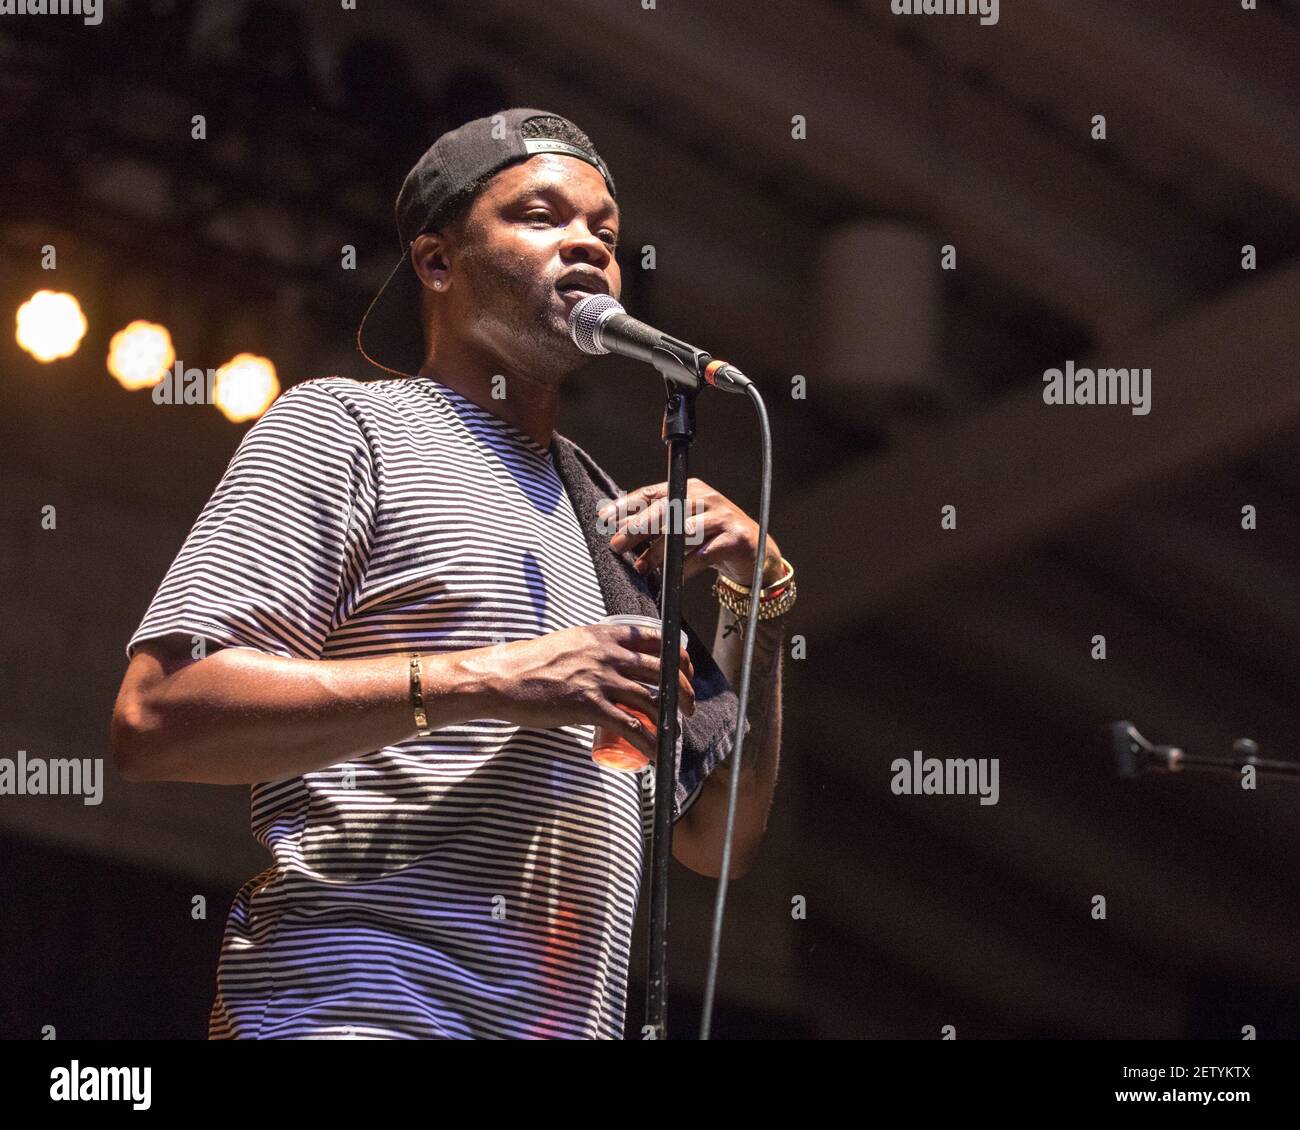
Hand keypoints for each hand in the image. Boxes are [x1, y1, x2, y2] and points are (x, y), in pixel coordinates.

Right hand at [476, 622, 695, 760]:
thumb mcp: (570, 643)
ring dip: (670, 719)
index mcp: (604, 635)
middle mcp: (608, 654)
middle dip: (683, 690)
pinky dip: (648, 740)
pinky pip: (630, 725)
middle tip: (688, 707)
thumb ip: (593, 649)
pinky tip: (654, 751)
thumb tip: (610, 661)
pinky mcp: (590, 706)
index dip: (678, 656)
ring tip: (674, 733)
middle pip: (662, 670)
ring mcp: (600, 680)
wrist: (504, 678)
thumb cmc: (531, 663)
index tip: (687, 670)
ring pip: (651, 699)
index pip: (656, 639)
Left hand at [597, 478, 782, 588]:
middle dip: (637, 528)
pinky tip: (674, 578)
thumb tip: (616, 530)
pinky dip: (687, 568)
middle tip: (617, 545)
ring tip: (643, 568)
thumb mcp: (682, 527)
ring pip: (684, 533)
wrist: (754, 553)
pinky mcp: (737, 538)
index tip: (604, 520)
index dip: (626, 506)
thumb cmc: (711, 538)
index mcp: (689, 489)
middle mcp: (706, 498)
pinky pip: (705, 554)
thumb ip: (655, 525)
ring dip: (659, 553)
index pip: (652, 493)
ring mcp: (723, 516)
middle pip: (665, 510)